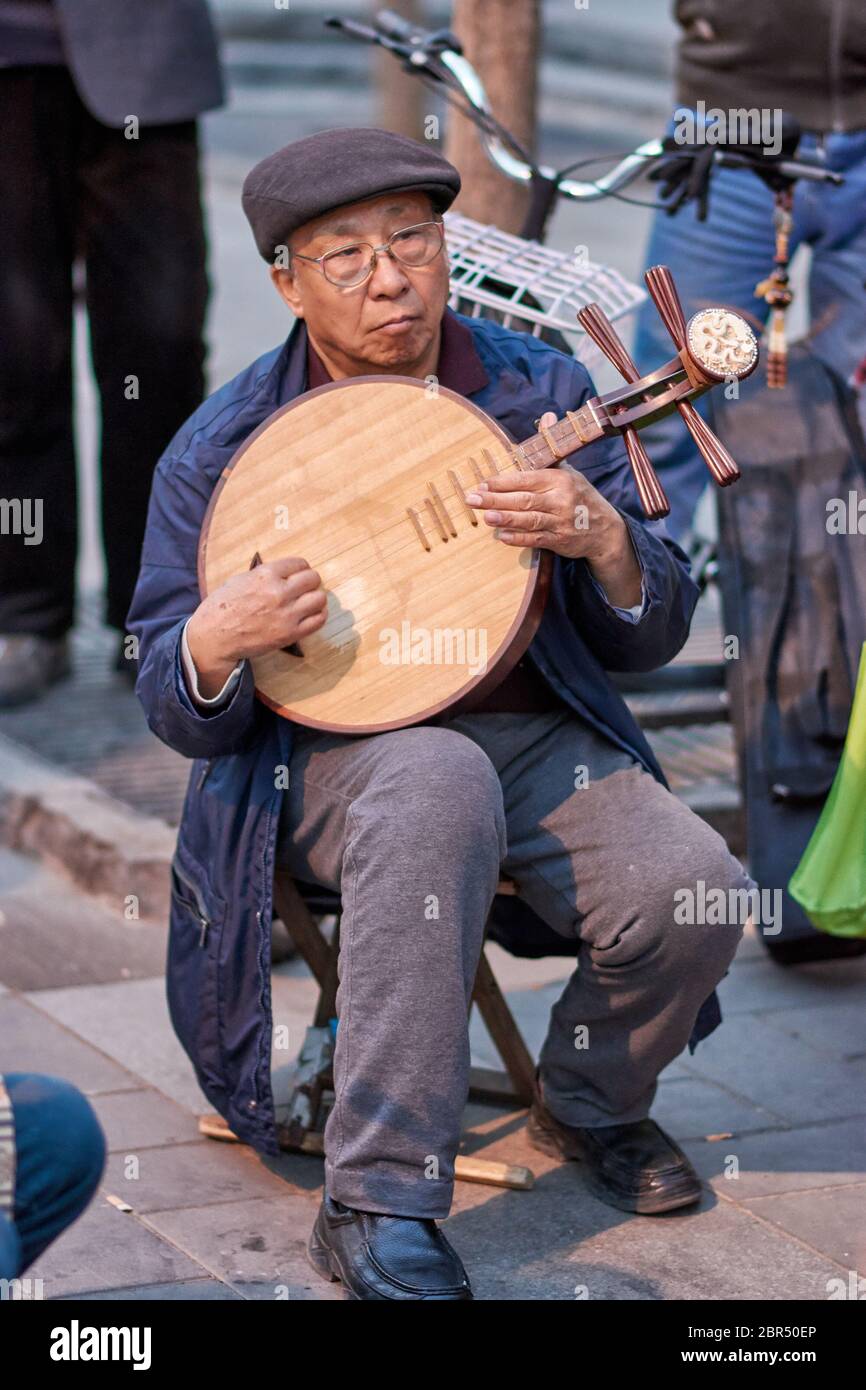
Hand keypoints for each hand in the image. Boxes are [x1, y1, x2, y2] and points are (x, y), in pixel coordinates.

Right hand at [186, 556, 326, 696]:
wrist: (215, 637)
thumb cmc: (222, 607)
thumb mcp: (240, 579)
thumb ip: (264, 574)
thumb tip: (283, 573)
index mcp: (265, 574)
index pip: (299, 563)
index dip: (300, 568)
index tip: (298, 574)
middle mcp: (278, 592)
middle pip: (313, 579)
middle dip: (310, 581)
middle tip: (304, 588)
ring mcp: (286, 614)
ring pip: (319, 598)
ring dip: (316, 598)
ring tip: (308, 601)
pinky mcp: (290, 634)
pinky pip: (318, 620)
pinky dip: (318, 615)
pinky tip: (311, 614)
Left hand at [464, 414, 642, 606]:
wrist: (606, 529)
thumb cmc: (580, 496)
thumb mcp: (569, 470)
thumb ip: (551, 446)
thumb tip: (548, 415)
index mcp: (560, 480)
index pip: (528, 479)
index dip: (504, 482)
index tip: (483, 483)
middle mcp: (561, 500)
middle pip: (524, 499)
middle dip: (496, 499)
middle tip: (472, 499)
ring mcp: (561, 522)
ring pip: (530, 520)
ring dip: (506, 518)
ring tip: (485, 516)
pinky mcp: (560, 541)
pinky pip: (537, 539)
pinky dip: (520, 538)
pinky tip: (502, 536)